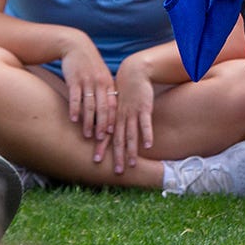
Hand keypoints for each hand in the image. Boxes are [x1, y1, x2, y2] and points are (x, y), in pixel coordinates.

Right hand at [60, 37, 116, 142]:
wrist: (76, 45)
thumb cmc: (89, 64)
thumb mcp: (101, 75)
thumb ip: (105, 90)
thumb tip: (109, 111)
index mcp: (108, 83)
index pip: (113, 105)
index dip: (112, 120)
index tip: (112, 134)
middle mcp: (100, 83)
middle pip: (103, 108)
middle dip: (102, 125)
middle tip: (100, 140)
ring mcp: (87, 81)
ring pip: (89, 105)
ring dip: (88, 121)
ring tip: (87, 135)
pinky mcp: (74, 79)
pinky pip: (75, 97)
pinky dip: (74, 109)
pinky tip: (73, 119)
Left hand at [97, 58, 156, 172]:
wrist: (133, 73)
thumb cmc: (123, 90)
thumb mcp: (113, 103)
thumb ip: (110, 117)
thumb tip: (104, 131)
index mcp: (112, 116)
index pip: (105, 135)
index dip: (101, 148)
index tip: (96, 161)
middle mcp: (121, 117)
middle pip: (118, 139)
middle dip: (117, 156)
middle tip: (117, 171)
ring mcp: (133, 113)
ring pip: (131, 135)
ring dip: (131, 150)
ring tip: (132, 165)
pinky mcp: (145, 109)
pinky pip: (145, 124)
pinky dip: (146, 135)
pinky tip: (148, 146)